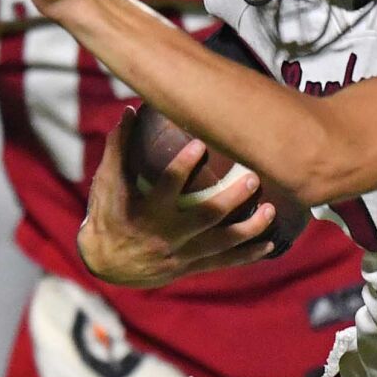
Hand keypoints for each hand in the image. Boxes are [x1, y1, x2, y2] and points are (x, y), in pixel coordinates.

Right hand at [77, 111, 277, 287]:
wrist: (106, 263)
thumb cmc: (108, 214)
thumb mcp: (107, 183)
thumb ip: (119, 148)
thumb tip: (131, 110)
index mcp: (146, 211)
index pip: (167, 186)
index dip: (183, 165)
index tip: (202, 144)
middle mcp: (166, 235)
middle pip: (205, 216)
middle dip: (232, 198)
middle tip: (253, 178)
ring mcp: (181, 254)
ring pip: (220, 242)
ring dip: (248, 227)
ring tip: (270, 210)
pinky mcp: (190, 267)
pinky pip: (222, 262)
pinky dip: (247, 254)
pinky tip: (269, 243)